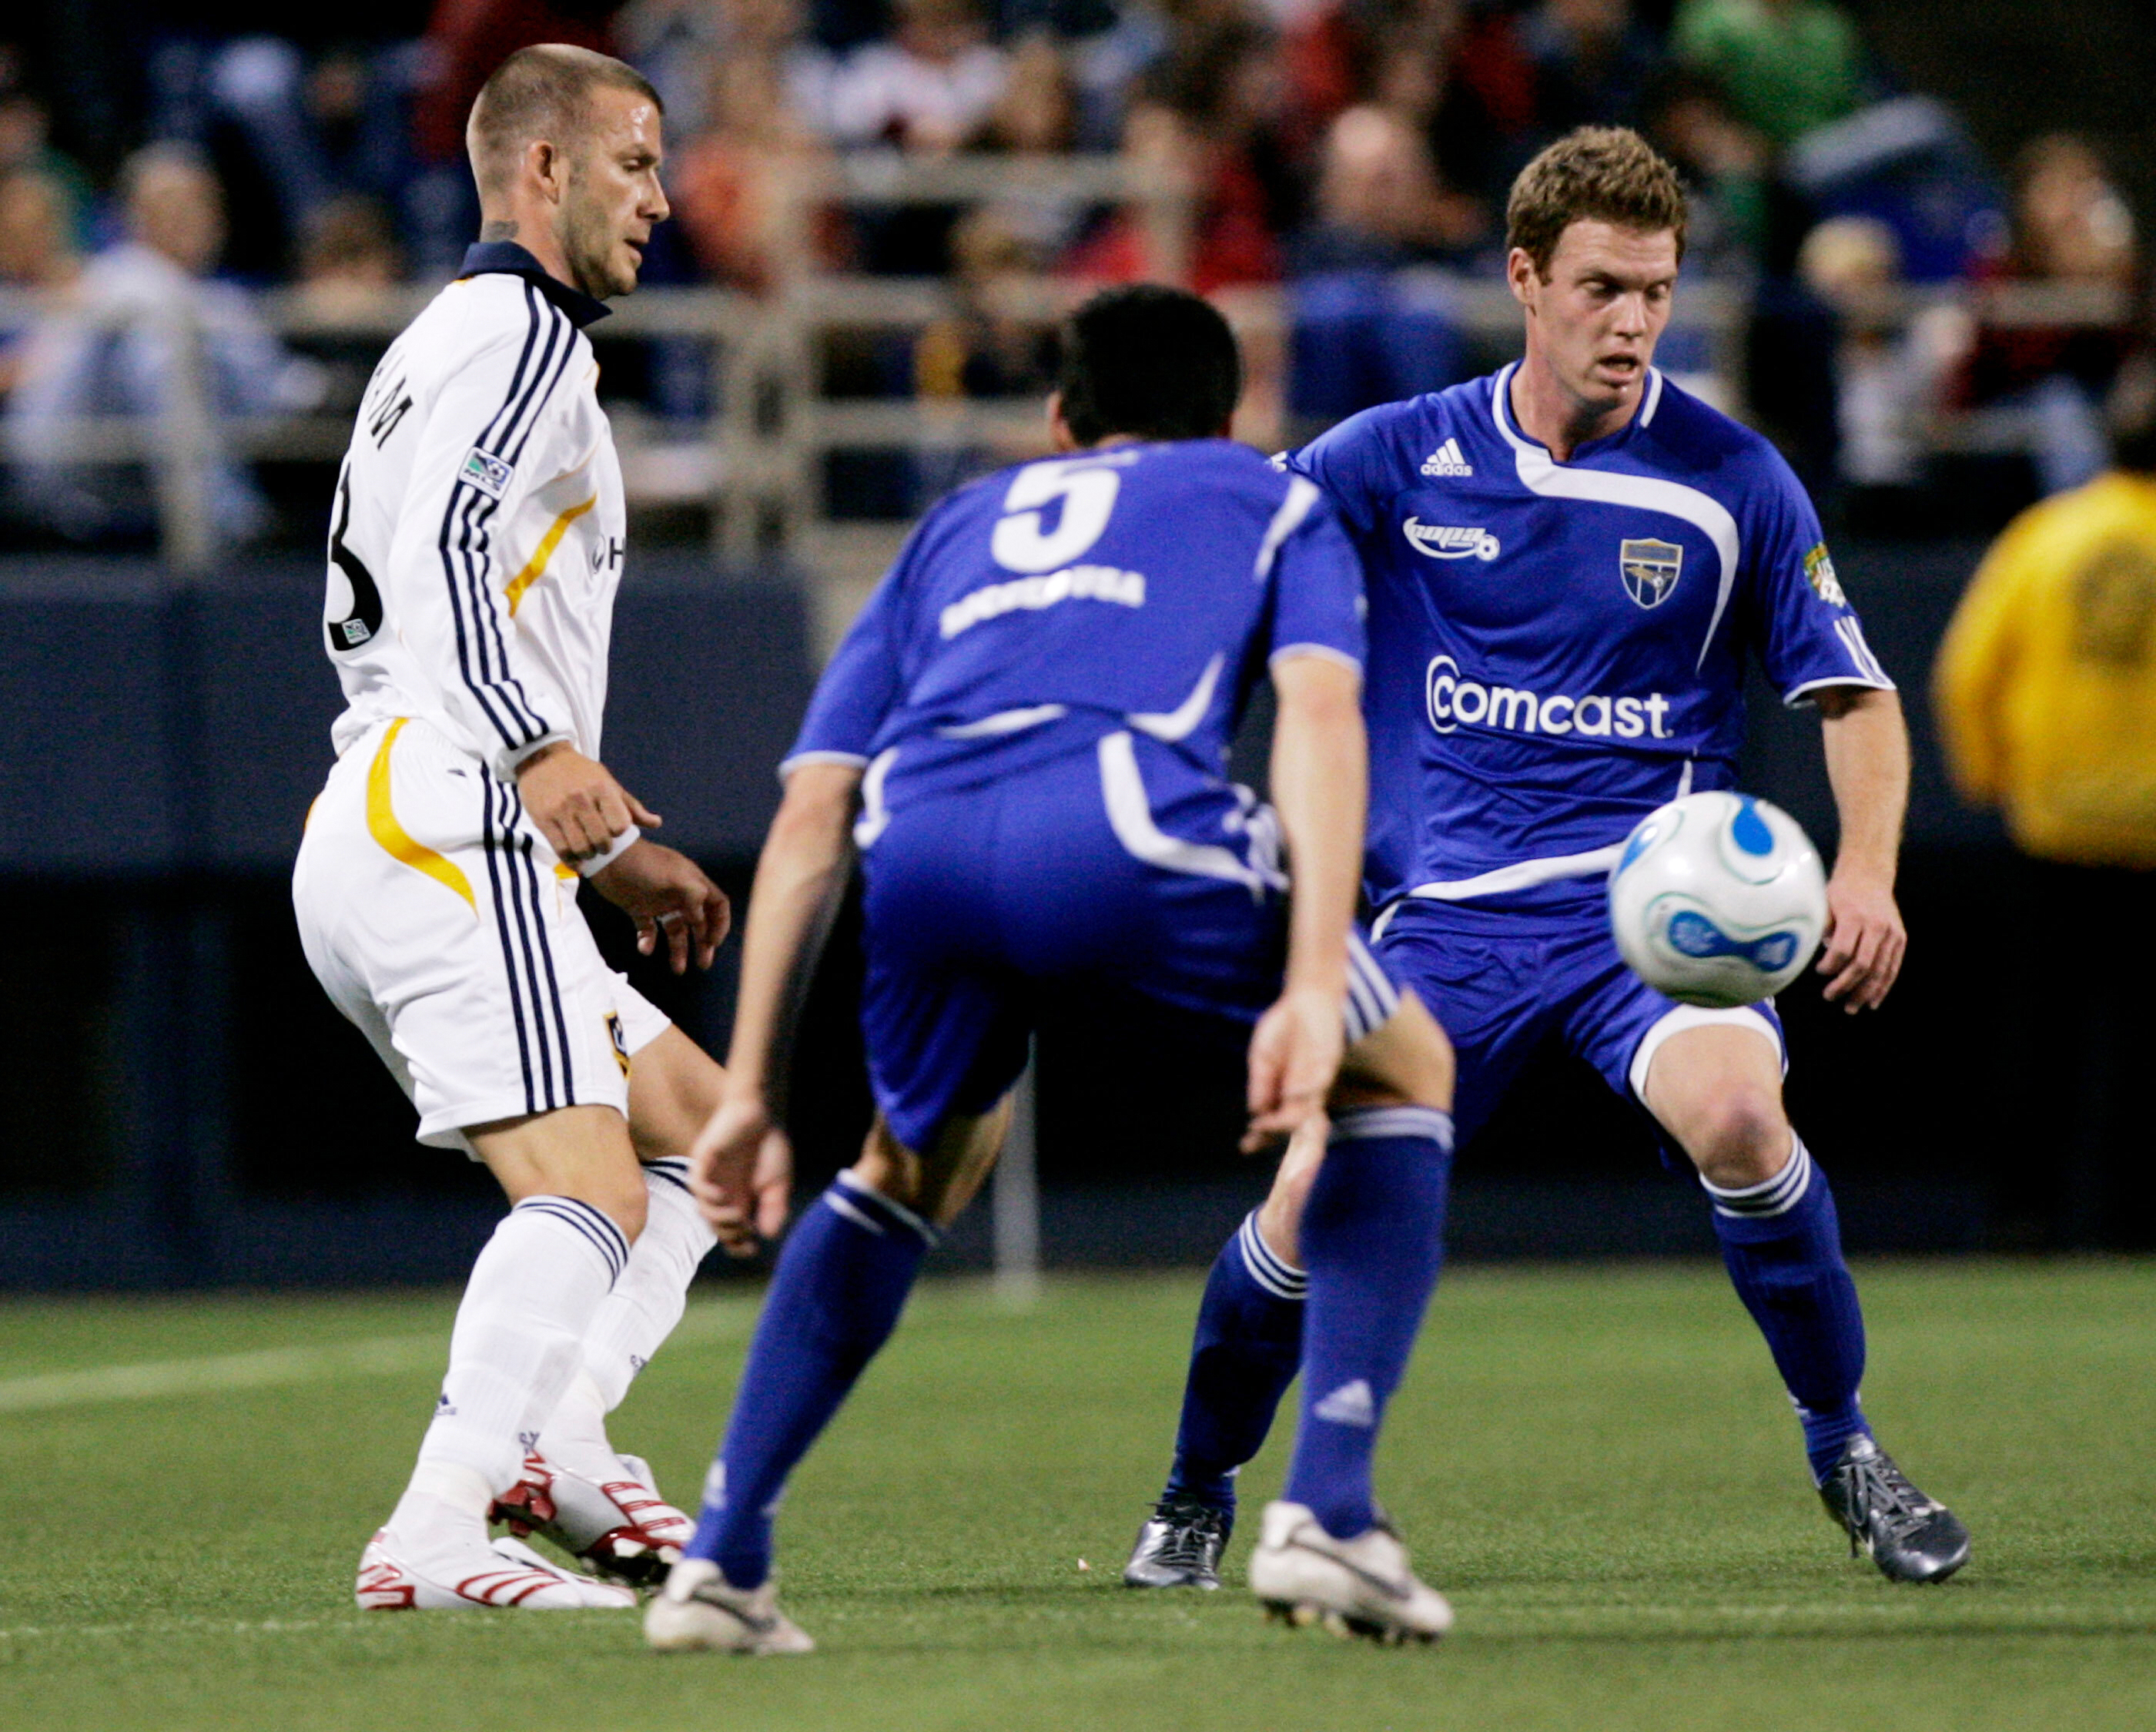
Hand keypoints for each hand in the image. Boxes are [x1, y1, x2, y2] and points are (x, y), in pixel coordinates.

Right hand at [516, 744, 660, 863]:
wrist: (542, 759)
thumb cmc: (581, 772)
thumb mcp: (609, 782)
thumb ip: (631, 806)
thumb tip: (657, 823)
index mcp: (602, 789)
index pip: (620, 825)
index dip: (619, 833)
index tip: (614, 831)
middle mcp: (582, 799)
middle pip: (601, 840)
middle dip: (605, 848)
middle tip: (602, 847)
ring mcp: (561, 810)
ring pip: (581, 848)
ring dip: (588, 856)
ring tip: (588, 852)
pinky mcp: (543, 820)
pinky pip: (560, 849)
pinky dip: (571, 860)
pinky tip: (575, 859)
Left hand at [590, 841, 730, 972]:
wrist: (609, 858)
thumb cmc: (646, 865)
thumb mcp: (677, 877)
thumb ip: (695, 898)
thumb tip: (700, 921)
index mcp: (693, 884)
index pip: (717, 905)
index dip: (720, 924)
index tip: (714, 942)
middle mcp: (680, 895)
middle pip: (699, 923)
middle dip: (703, 944)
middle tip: (703, 965)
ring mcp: (659, 903)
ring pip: (675, 931)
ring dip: (678, 950)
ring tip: (678, 970)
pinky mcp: (639, 909)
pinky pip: (648, 931)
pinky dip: (648, 942)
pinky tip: (645, 949)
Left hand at [688, 1097, 792, 1255]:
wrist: (763, 1113)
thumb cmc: (770, 1146)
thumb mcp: (779, 1184)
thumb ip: (774, 1209)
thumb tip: (768, 1235)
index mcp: (740, 1199)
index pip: (731, 1231)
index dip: (738, 1245)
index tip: (753, 1249)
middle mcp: (722, 1192)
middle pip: (716, 1225)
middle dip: (730, 1234)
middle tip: (746, 1228)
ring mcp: (711, 1177)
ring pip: (704, 1209)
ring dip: (719, 1218)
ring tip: (737, 1214)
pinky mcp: (703, 1160)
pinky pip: (696, 1184)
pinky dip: (706, 1195)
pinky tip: (722, 1196)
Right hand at [1243, 983, 1344, 1151]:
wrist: (1306, 1001)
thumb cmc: (1282, 1029)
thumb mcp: (1262, 1057)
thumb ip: (1260, 1084)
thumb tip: (1255, 1112)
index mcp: (1283, 1093)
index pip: (1273, 1122)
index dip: (1261, 1136)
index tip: (1246, 1146)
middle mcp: (1302, 1094)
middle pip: (1294, 1125)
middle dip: (1280, 1139)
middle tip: (1265, 1147)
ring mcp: (1316, 1082)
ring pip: (1306, 1110)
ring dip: (1287, 1120)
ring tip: (1268, 1123)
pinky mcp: (1328, 1066)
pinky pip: (1318, 1084)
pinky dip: (1304, 1090)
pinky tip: (1290, 1093)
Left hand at [1817, 867, 1905, 1012]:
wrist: (1869, 875)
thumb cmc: (1841, 891)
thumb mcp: (1824, 904)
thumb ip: (1821, 931)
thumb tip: (1813, 959)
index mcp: (1855, 917)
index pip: (1843, 950)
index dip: (1831, 966)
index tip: (1819, 972)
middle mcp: (1877, 926)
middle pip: (1863, 964)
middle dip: (1846, 985)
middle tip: (1830, 996)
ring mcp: (1892, 934)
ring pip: (1880, 970)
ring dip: (1865, 993)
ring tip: (1851, 1008)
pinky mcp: (1900, 939)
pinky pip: (1893, 967)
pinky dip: (1883, 986)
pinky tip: (1873, 1001)